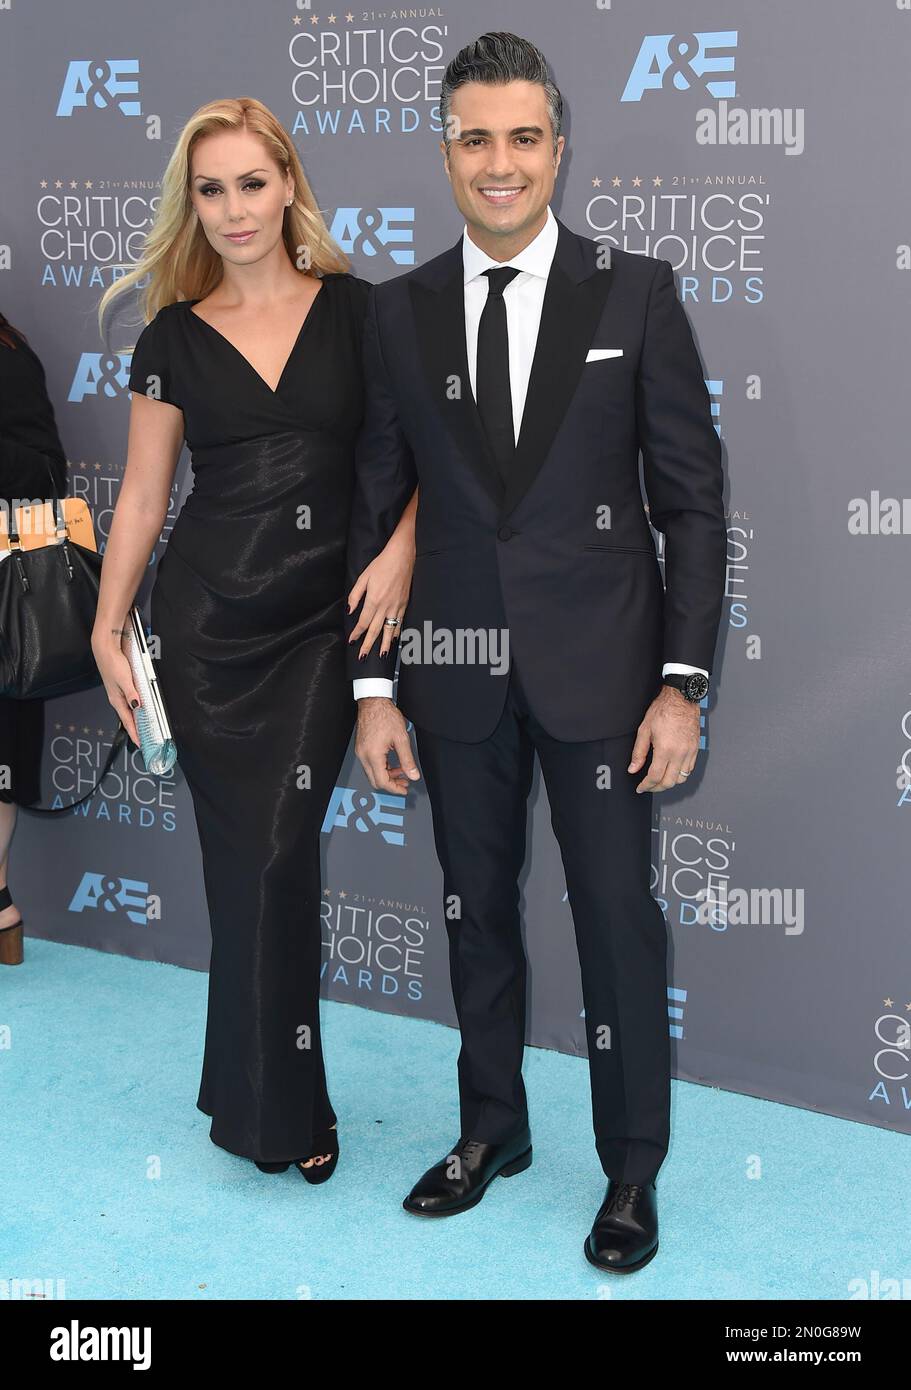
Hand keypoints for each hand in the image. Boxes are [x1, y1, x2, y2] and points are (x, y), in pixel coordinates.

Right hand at [91, 627, 141, 747]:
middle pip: (128, 718)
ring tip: (142, 729)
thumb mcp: (124, 679)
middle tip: (143, 739)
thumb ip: (131, 694)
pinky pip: (129, 702)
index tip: (140, 743)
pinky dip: (134, 709)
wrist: (105, 648)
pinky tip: (138, 710)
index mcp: (116, 699)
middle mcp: (117, 697)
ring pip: (128, 710)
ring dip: (135, 720)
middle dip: (135, 729)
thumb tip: (137, 707)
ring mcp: (118, 692)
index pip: (127, 720)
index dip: (134, 732)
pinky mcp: (121, 685)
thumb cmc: (112, 663)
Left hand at [347, 533, 414, 661]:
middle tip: (362, 657)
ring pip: (389, 630)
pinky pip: (399, 622)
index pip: (363, 622)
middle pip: (375, 630)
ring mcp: (397, 606)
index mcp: (374, 600)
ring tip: (380, 655)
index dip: (357, 633)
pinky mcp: (404, 604)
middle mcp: (386, 606)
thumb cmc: (382, 565)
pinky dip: (396, 632)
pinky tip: (393, 639)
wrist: (402, 557)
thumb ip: (355, 596)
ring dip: (384, 644)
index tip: (352, 641)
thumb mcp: (364, 577)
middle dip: (368, 645)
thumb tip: (349, 611)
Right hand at [354, 697, 420, 794]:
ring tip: (401, 771)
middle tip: (404, 782)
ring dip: (387, 775)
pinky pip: (370, 764)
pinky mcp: (361, 748)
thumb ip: (407, 759)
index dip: (395, 788)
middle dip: (391, 784)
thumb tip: (413, 774)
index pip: (382, 781)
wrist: (374, 703)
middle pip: (375, 780)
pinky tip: (392, 762)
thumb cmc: (385, 716)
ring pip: (372, 773)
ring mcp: (361, 752)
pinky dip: (381, 767)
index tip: (404, 789)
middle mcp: (364, 755)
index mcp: (373, 755)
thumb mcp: (401, 739)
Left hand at [628, 684, 699, 792]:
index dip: (646, 785)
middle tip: (648, 786)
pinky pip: (689, 769)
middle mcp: (680, 753)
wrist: (681, 699)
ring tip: (659, 780)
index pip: (655, 776)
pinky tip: (671, 770)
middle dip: (657, 788)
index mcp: (665, 749)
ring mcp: (690, 752)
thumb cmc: (663, 710)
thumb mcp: (644, 730)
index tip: (640, 787)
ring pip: (681, 778)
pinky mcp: (695, 749)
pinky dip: (680, 774)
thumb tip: (633, 768)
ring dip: (669, 782)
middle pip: (669, 782)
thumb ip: (638, 752)